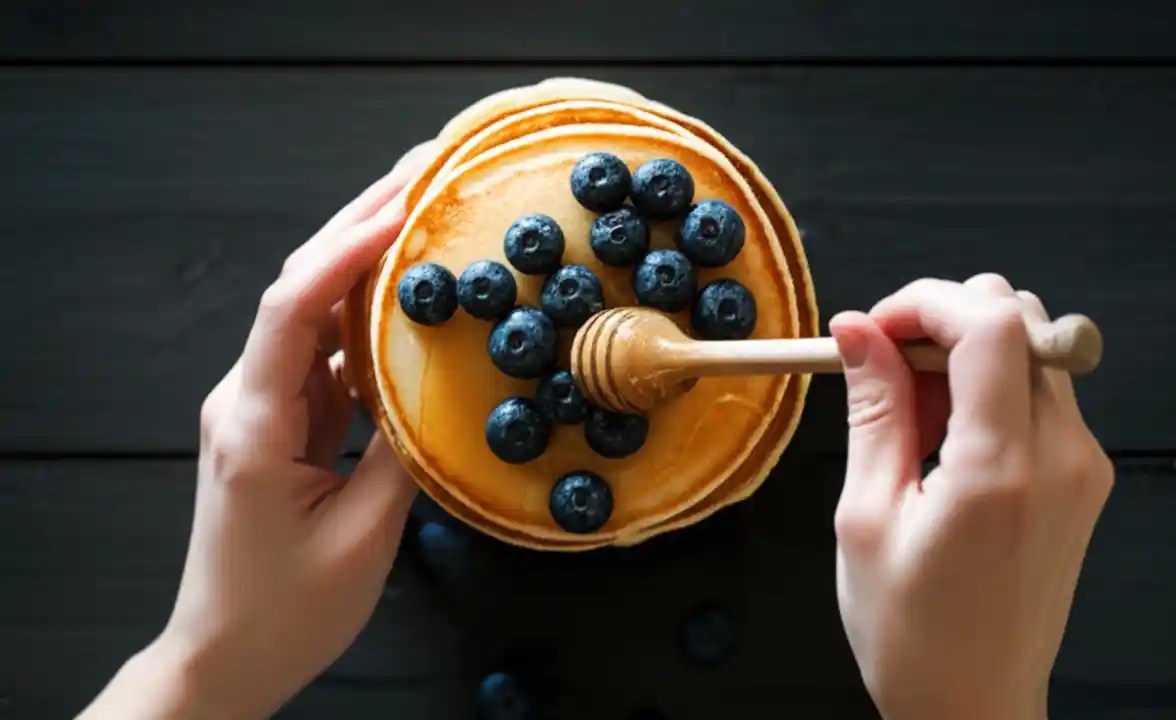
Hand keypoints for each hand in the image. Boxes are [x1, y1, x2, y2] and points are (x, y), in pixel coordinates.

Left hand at [80, 146, 432, 719]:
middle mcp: (247, 400)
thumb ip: (403, 450)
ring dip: (366, 264)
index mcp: (255, 423)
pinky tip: (411, 303)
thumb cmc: (285, 610)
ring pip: (312, 316)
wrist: (225, 656)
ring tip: (425, 219)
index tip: (404, 207)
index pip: (292, 308)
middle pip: (298, 289)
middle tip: (421, 174)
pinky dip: (368, 323)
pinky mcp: (280, 424)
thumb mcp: (365, 536)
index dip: (347, 248)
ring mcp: (261, 409)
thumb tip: (440, 383)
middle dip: (358, 224)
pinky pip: (325, 357)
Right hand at [831, 274, 1113, 719]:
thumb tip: (859, 332)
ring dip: (963, 353)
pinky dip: (987, 386)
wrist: (973, 704)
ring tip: (909, 414)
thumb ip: (872, 410)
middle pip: (1019, 319)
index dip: (924, 302)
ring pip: (1030, 347)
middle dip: (941, 320)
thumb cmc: (911, 633)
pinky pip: (1039, 392)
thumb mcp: (866, 516)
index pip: (990, 324)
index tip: (874, 327)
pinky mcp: (1083, 477)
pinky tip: (942, 437)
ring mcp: (1082, 466)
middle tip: (883, 365)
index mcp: (1001, 470)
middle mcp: (1061, 457)